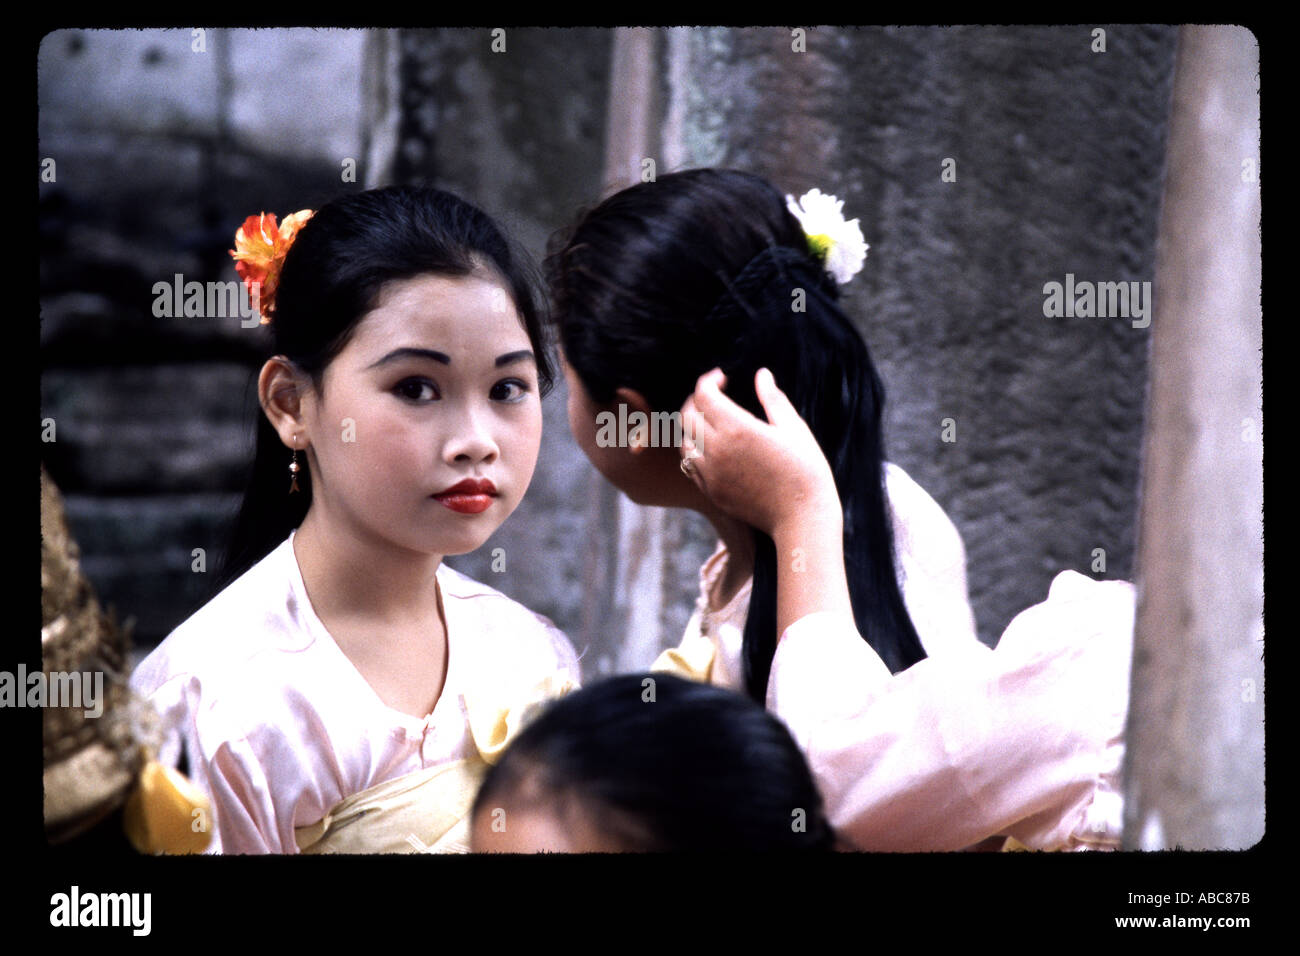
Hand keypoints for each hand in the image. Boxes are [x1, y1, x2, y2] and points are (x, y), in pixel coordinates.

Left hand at [679, 368, 840, 536]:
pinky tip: (714, 449)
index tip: (722, 378)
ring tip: (712, 423)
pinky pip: (691, 466)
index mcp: (738, 429)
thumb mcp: (794, 428)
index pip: (704, 395)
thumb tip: (762, 374)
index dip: (710, 380)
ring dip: (693, 427)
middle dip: (697, 400)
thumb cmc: (805, 470)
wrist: (802, 518)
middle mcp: (717, 450)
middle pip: (687, 416)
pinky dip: (695, 452)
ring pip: (684, 442)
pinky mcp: (711, 492)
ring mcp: (711, 474)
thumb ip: (773, 399)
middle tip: (714, 396)